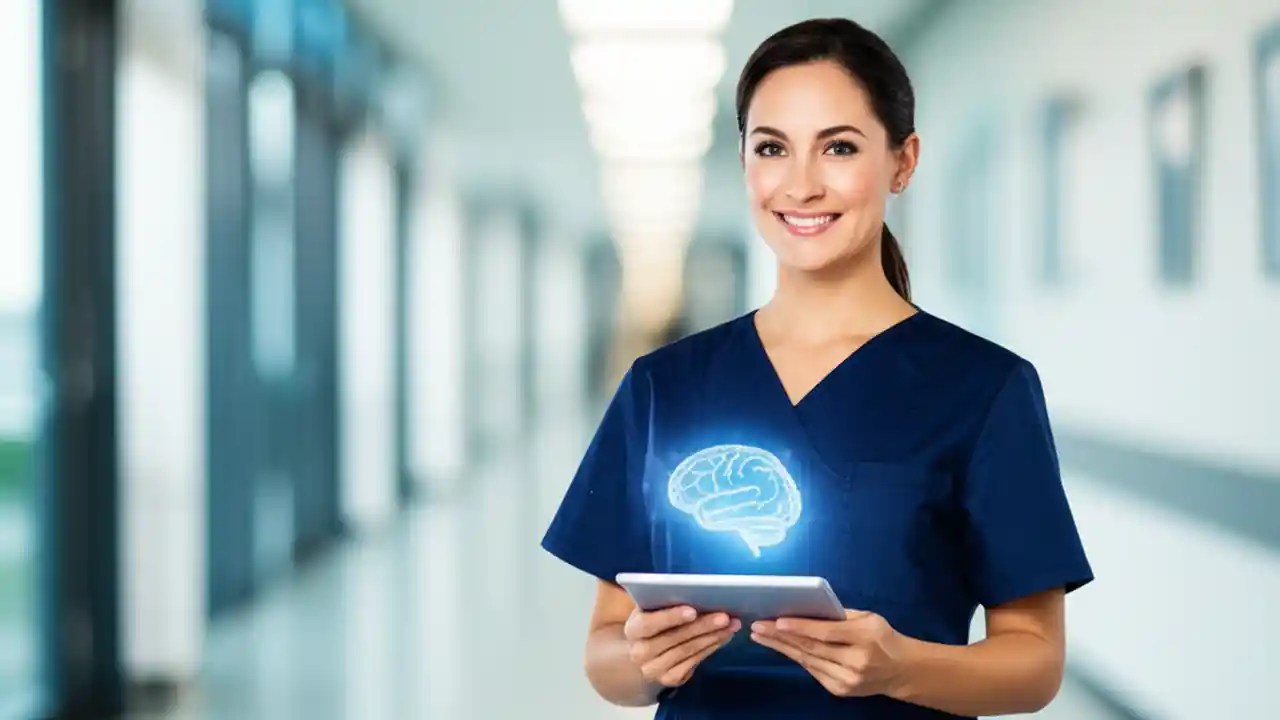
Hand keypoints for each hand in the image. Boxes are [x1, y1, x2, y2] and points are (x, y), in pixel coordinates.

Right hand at [623, 605, 741, 688]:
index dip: (670, 617)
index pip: (648, 624)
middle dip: (702, 626)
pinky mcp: (669, 679)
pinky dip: (711, 648)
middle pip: (674, 639)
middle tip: (725, 616)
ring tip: (731, 625)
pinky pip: (694, 662)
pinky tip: (723, 637)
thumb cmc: (654, 619)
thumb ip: (666, 601)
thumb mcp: (652, 608)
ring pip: (687, 651)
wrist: (645, 650)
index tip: (693, 610)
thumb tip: (696, 591)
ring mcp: (654, 669)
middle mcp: (639, 653)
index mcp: (632, 629)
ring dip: (712, 637)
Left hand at [750, 609, 905, 697]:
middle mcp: (856, 662)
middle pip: (812, 648)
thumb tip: (805, 607)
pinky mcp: (840, 690)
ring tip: (761, 636)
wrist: (901, 671)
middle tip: (758, 626)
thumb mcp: (868, 618)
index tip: (777, 620)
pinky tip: (780, 646)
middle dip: (781, 636)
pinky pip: (812, 670)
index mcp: (865, 638)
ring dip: (781, 647)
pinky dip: (795, 656)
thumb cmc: (882, 637)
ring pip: (808, 660)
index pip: (827, 633)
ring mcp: (847, 680)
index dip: (801, 627)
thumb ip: (840, 615)